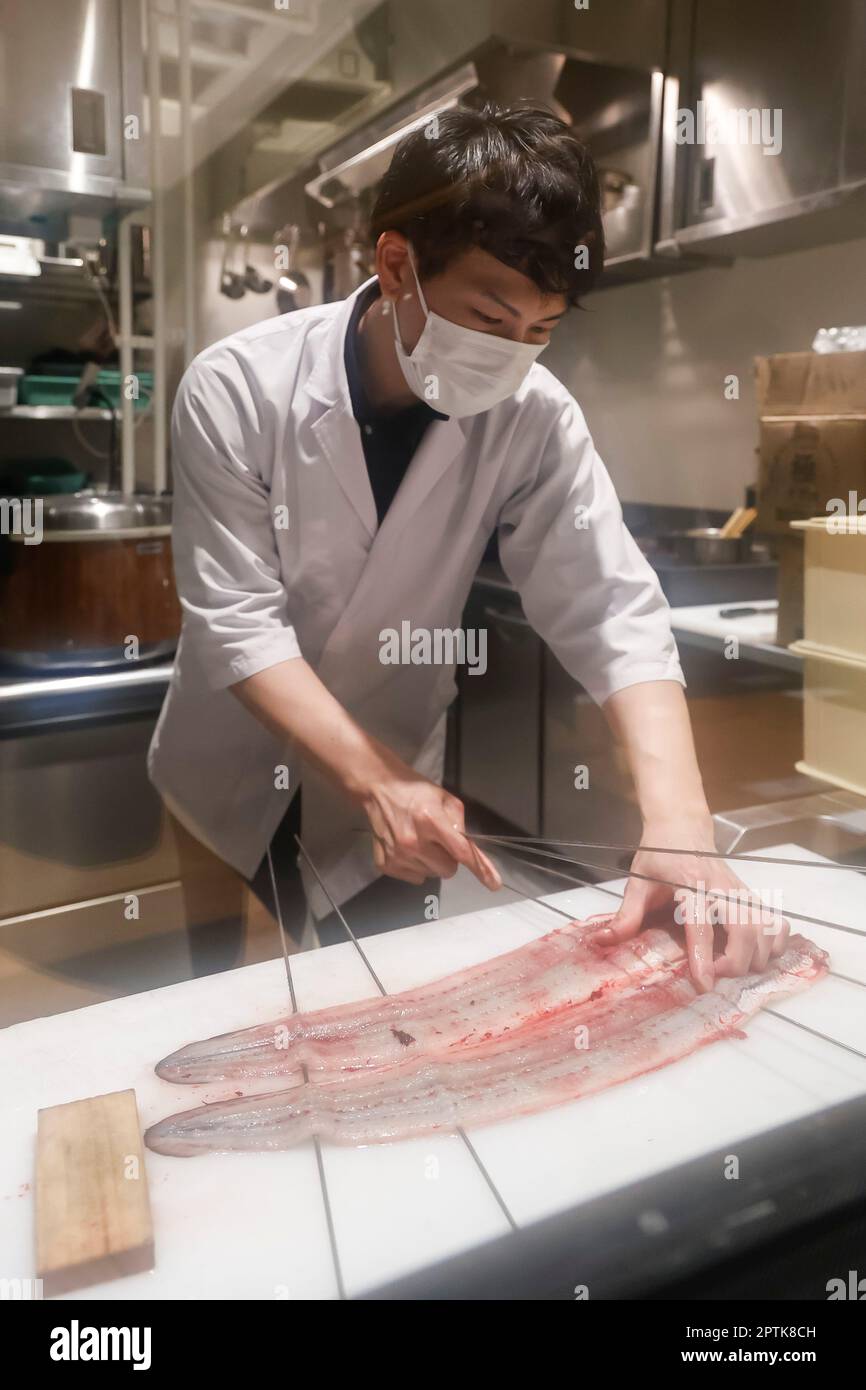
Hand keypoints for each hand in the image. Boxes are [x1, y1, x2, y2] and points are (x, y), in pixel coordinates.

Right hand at [356, 745, 501, 890]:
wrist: (378, 789)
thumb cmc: (415, 792)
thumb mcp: (444, 798)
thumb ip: (459, 822)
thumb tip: (469, 849)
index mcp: (430, 821)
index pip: (461, 851)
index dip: (480, 868)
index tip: (494, 883)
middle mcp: (413, 842)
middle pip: (448, 869)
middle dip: (449, 857)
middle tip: (439, 841)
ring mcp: (397, 856)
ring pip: (432, 875)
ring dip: (432, 862)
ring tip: (420, 841)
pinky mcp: (386, 864)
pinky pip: (415, 878)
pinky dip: (417, 867)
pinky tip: (409, 849)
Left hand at [588, 822, 789, 991]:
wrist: (682, 826)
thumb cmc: (659, 855)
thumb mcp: (637, 882)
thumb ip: (625, 915)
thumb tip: (603, 941)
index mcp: (691, 885)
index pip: (701, 927)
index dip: (703, 958)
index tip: (704, 985)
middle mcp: (723, 888)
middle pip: (745, 933)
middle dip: (734, 964)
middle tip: (712, 974)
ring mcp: (742, 892)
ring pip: (765, 931)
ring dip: (753, 958)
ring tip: (728, 965)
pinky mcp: (752, 896)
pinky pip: (775, 923)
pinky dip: (772, 943)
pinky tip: (756, 953)